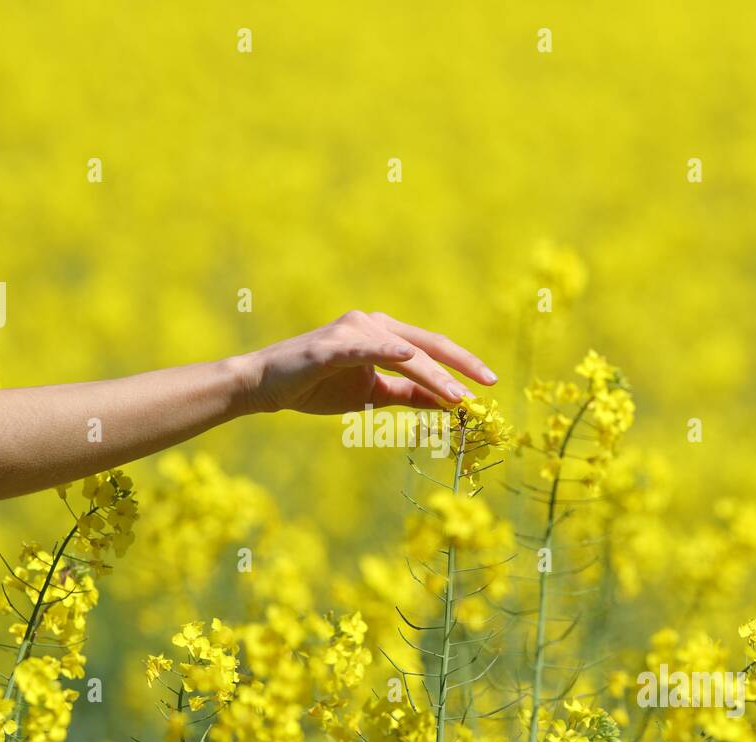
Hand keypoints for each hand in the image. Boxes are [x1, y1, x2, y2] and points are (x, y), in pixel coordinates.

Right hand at [239, 311, 497, 414]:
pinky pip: (368, 349)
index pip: (431, 348)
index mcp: (382, 334)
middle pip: (427, 344)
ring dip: (434, 375)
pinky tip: (410, 359)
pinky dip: (390, 353)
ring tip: (458, 398)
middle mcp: (371, 324)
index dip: (461, 365)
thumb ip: (408, 395)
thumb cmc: (317, 387)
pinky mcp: (332, 345)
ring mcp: (352, 331)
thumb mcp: (372, 395)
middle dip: (461, 365)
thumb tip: (446, 403)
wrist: (266, 386)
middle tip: (488, 385)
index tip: (488, 385)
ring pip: (404, 353)